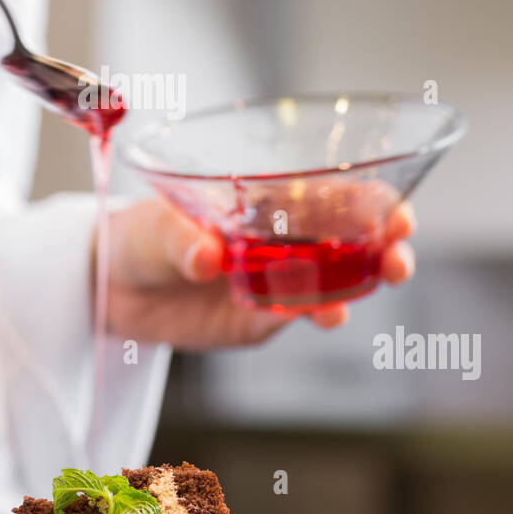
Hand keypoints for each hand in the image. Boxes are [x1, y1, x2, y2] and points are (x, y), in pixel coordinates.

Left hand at [104, 199, 415, 348]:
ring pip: (336, 283)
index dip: (373, 201)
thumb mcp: (154, 227)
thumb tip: (207, 257)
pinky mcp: (261, 319)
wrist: (112, 290)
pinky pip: (298, 316)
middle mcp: (285, 239)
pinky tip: (325, 315)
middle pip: (351, 240)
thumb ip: (181, 240)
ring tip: (368, 289)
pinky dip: (318, 314)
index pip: (334, 194)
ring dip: (360, 285)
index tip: (396, 210)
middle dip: (386, 246)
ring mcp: (278, 281)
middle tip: (400, 257)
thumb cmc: (138, 236)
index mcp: (269, 199)